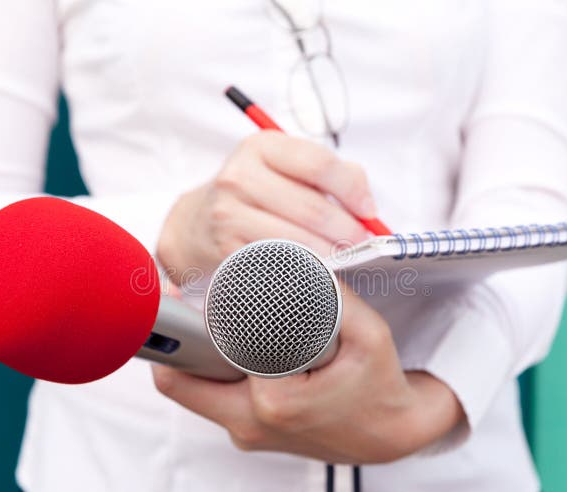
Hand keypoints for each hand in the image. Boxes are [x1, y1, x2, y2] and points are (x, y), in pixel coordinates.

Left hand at [151, 290, 463, 463]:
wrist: (394, 435)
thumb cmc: (381, 386)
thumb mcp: (369, 334)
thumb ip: (330, 296)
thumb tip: (292, 262)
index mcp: (273, 405)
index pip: (203, 358)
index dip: (185, 323)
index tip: (178, 290)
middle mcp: (250, 427)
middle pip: (179, 381)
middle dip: (178, 340)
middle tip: (183, 301)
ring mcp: (247, 435)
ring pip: (194, 391)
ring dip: (195, 355)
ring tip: (208, 317)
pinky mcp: (250, 434)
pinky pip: (214, 399)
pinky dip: (215, 370)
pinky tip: (232, 342)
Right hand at [157, 131, 376, 283]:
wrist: (198, 223)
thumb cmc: (256, 194)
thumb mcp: (284, 168)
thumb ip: (330, 174)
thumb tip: (366, 203)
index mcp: (261, 147)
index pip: (319, 163)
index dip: (352, 190)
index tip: (368, 210)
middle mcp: (239, 176)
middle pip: (311, 207)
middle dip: (347, 230)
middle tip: (361, 242)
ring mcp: (229, 213)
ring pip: (297, 239)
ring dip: (330, 254)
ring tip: (344, 257)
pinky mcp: (227, 248)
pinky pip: (278, 262)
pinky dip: (304, 268)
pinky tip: (315, 268)